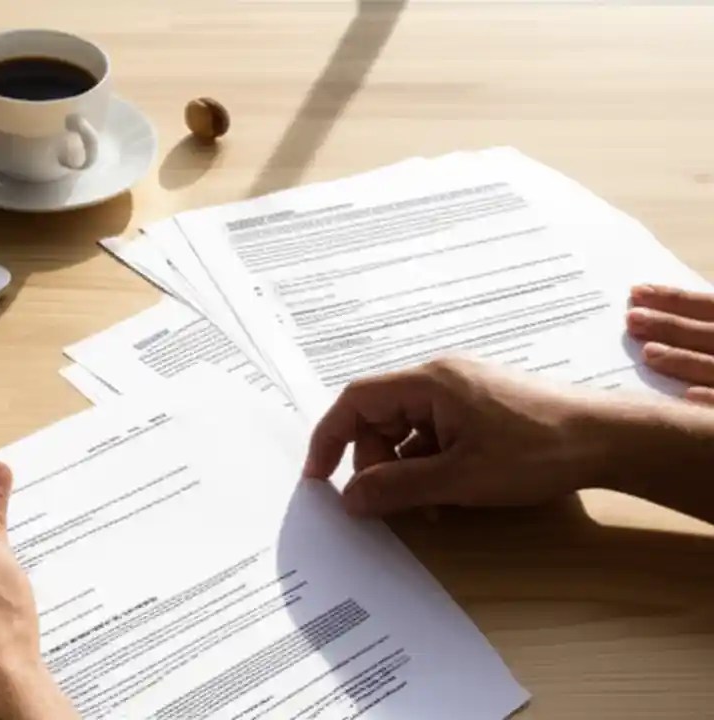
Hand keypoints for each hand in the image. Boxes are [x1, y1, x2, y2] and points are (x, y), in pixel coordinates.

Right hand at [301, 357, 621, 516]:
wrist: (609, 440)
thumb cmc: (537, 451)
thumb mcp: (459, 478)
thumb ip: (396, 488)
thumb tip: (347, 499)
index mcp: (428, 382)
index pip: (356, 401)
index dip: (329, 438)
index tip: (318, 476)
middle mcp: (440, 378)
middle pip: (380, 419)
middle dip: (376, 465)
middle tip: (388, 505)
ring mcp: (462, 392)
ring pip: (408, 432)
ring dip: (406, 471)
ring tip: (430, 508)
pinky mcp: (481, 408)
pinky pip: (436, 435)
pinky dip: (432, 466)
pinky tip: (451, 496)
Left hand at [628, 284, 713, 404]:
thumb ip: (706, 324)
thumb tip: (669, 312)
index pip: (710, 306)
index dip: (676, 299)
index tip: (637, 291)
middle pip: (712, 334)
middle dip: (672, 325)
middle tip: (632, 319)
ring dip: (687, 360)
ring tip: (648, 353)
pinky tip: (689, 396)